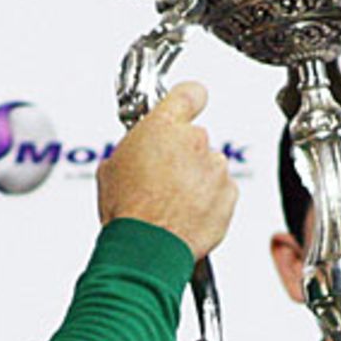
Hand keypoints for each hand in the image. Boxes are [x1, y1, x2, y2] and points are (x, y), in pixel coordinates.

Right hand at [97, 81, 236, 261]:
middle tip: (161, 178)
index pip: (190, 93)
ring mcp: (216, 169)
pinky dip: (209, 202)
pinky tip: (186, 215)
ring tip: (171, 202)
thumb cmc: (128, 210)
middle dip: (182, 155)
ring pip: (209, 167)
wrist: (146, 247)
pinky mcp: (229, 196)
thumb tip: (137, 151)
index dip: (188, 100)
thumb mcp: (112, 167)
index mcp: (165, 127)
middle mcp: (196, 142)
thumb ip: (134, 147)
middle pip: (195, 139)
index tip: (188, 104)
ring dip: (196, 180)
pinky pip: (221, 192)